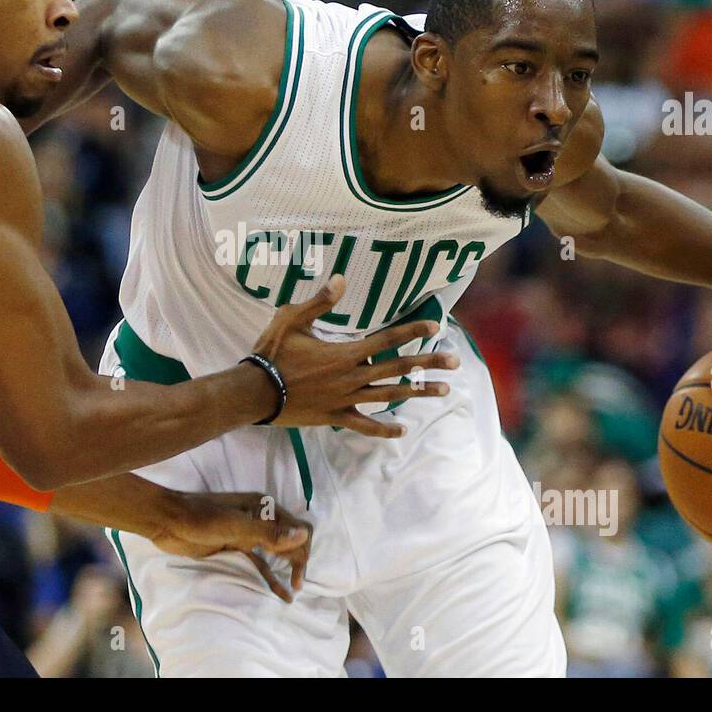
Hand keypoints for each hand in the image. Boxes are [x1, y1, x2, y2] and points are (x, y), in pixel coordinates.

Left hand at [150, 492, 311, 602]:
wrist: (167, 521)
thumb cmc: (200, 518)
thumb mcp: (236, 526)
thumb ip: (269, 532)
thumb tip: (303, 535)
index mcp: (263, 507)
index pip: (297, 527)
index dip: (302, 549)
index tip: (296, 572)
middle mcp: (260, 518)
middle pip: (289, 539)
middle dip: (297, 560)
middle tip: (297, 583)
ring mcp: (248, 533)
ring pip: (276, 553)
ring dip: (286, 569)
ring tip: (292, 591)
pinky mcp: (236, 546)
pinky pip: (258, 562)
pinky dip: (269, 576)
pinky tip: (276, 592)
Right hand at [251, 274, 459, 437]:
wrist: (255, 392)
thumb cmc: (272, 353)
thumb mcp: (291, 319)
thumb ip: (319, 301)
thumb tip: (341, 279)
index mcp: (345, 352)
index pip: (387, 339)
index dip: (412, 331)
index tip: (435, 326)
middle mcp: (352, 377)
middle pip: (398, 368)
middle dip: (429, 363)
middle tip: (455, 361)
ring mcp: (346, 399)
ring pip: (389, 396)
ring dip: (418, 392)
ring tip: (444, 391)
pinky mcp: (336, 416)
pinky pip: (365, 425)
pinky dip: (384, 429)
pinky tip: (402, 431)